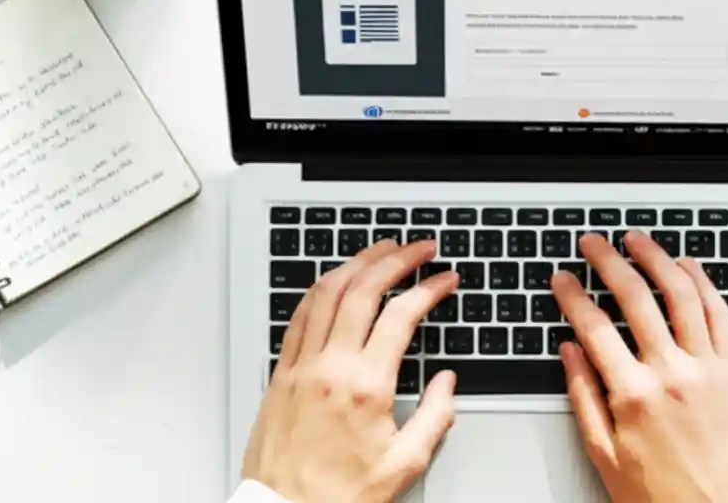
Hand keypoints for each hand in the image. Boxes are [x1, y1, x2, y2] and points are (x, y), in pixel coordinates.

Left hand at [243, 240, 459, 502]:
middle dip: (396, 259)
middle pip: (363, 290)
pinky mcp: (281, 374)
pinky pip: (299, 316)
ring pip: (326, 293)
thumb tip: (447, 384)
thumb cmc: (338, 496)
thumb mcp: (403, 465)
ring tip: (380, 250)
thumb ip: (434, 418)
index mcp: (366, 387)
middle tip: (418, 249)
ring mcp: (301, 366)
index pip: (401, 316)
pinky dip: (320, 288)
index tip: (445, 279)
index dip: (429, 289)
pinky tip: (334, 280)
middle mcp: (331, 368)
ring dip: (356, 262)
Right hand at [553, 231, 727, 502]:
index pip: (594, 327)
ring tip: (638, 241)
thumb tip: (570, 352)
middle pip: (636, 297)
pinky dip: (703, 284)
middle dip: (608, 262)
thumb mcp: (603, 452)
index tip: (562, 280)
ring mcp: (708, 369)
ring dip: (657, 259)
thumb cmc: (660, 495)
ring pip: (682, 294)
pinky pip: (720, 315)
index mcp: (633, 395)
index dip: (572, 296)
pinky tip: (688, 268)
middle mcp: (672, 374)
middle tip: (593, 244)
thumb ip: (583, 395)